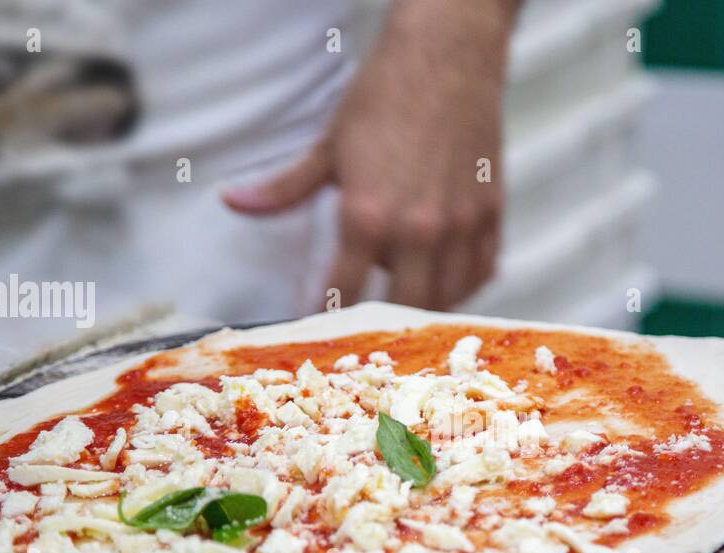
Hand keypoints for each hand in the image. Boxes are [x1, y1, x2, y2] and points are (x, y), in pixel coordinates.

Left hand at [222, 0, 518, 311]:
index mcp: (367, 216)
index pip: (343, 293)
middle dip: (383, 321)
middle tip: (369, 322)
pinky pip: (481, 272)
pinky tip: (446, 277)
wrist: (447, 56)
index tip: (319, 325)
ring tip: (406, 297)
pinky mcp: (491, 214)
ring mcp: (459, 225)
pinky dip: (464, 283)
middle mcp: (416, 230)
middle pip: (401, 309)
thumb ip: (285, 187)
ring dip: (425, 304)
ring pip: (447, 298)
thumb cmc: (385, 96)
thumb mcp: (328, 146)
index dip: (327, 315)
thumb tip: (233, 201)